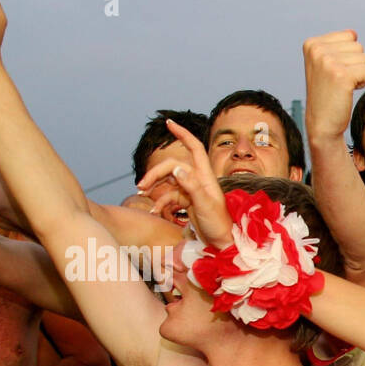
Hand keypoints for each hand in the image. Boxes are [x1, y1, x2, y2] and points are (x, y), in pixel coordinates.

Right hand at [137, 120, 230, 248]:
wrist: (223, 243)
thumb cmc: (219, 225)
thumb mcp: (205, 205)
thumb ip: (191, 186)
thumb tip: (176, 169)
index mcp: (205, 176)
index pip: (194, 148)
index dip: (182, 133)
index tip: (169, 122)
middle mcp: (198, 180)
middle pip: (173, 167)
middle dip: (155, 173)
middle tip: (141, 186)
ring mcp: (192, 190)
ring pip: (168, 181)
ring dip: (154, 186)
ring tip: (142, 194)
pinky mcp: (187, 201)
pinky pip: (169, 196)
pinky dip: (160, 202)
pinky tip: (154, 211)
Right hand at [303, 30, 364, 141]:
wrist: (322, 124)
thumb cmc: (328, 94)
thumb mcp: (327, 64)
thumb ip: (338, 46)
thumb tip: (353, 33)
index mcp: (312, 43)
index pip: (349, 37)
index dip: (348, 57)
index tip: (333, 72)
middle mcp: (317, 49)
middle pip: (358, 46)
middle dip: (355, 65)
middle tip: (339, 82)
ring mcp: (328, 61)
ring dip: (359, 74)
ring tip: (342, 87)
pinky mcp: (341, 75)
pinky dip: (362, 82)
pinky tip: (348, 91)